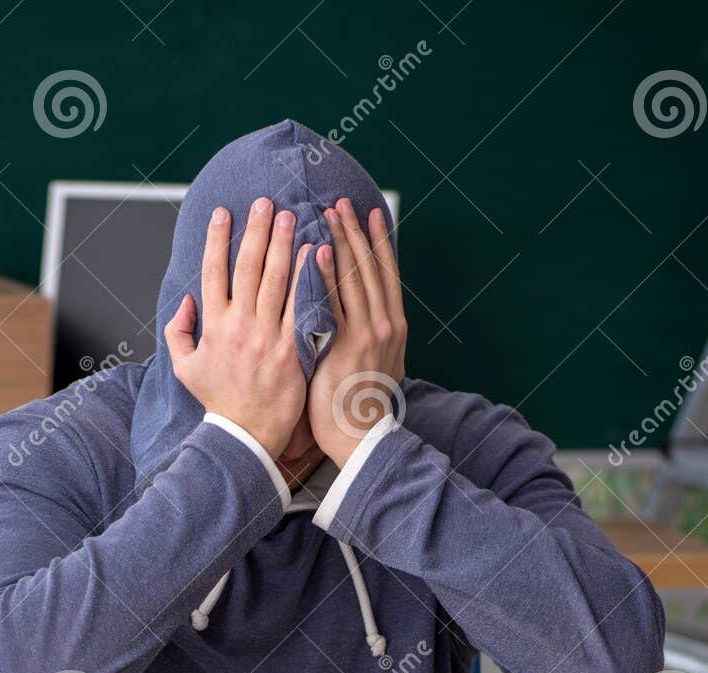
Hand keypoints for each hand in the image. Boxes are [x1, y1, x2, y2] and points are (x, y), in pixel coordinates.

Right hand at [165, 198, 311, 457]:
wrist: (247, 434)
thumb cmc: (218, 401)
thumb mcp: (185, 368)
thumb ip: (177, 332)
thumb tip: (185, 301)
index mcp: (212, 326)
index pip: (213, 272)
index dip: (218, 239)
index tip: (223, 212)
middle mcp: (239, 325)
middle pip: (248, 267)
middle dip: (256, 230)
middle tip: (265, 202)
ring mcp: (266, 335)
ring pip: (276, 280)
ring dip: (284, 244)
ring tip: (291, 216)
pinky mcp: (291, 348)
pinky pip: (302, 305)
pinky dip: (308, 277)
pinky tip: (316, 253)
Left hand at [307, 199, 407, 466]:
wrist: (360, 436)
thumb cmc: (361, 403)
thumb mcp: (379, 363)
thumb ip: (371, 334)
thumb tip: (365, 315)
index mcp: (394, 327)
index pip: (386, 274)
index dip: (379, 242)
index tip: (372, 214)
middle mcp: (385, 325)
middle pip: (371, 268)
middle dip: (357, 232)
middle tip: (343, 202)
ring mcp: (367, 334)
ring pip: (354, 278)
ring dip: (341, 243)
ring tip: (329, 214)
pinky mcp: (345, 346)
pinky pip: (332, 304)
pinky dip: (324, 276)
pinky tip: (313, 252)